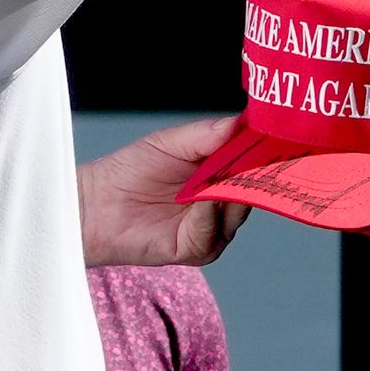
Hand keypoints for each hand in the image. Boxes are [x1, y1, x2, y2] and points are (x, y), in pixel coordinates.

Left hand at [77, 116, 252, 266]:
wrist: (96, 204)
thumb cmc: (129, 171)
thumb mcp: (171, 142)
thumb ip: (206, 133)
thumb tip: (240, 121)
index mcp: (217, 174)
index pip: (251, 164)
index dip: (262, 152)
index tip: (273, 138)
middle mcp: (219, 203)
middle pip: (252, 190)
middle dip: (255, 175)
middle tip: (260, 157)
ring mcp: (210, 227)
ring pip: (237, 213)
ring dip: (233, 195)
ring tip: (226, 178)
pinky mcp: (195, 249)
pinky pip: (213, 233)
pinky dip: (210, 216)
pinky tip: (202, 200)